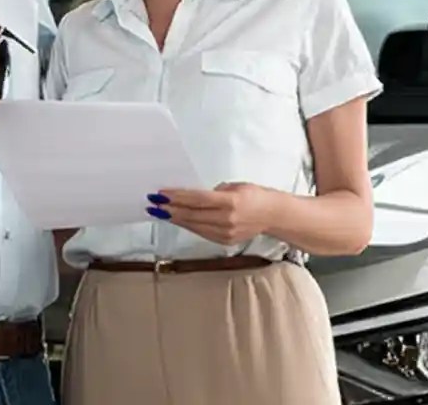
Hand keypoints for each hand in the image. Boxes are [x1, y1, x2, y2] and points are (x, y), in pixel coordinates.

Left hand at [147, 182, 280, 245]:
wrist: (273, 215)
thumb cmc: (255, 195)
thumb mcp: (235, 186)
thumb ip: (215, 191)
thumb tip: (193, 196)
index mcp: (230, 202)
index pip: (197, 200)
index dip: (177, 197)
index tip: (161, 194)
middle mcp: (227, 219)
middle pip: (192, 215)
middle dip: (170, 209)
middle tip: (153, 204)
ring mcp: (225, 233)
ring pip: (194, 226)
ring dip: (175, 219)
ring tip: (160, 212)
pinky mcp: (224, 241)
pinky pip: (201, 232)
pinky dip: (188, 225)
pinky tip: (177, 219)